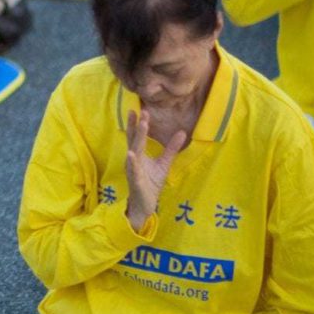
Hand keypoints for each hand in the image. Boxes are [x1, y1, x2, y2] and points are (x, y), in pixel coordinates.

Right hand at [124, 108, 186, 231]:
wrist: (145, 204)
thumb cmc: (151, 183)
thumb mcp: (164, 163)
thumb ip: (171, 148)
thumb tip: (182, 132)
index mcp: (139, 155)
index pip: (137, 136)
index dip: (137, 123)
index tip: (141, 109)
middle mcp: (133, 160)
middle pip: (134, 140)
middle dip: (137, 126)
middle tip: (139, 111)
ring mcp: (133, 170)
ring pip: (134, 151)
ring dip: (136, 138)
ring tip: (140, 125)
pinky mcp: (136, 181)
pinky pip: (134, 170)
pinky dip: (132, 162)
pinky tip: (131, 153)